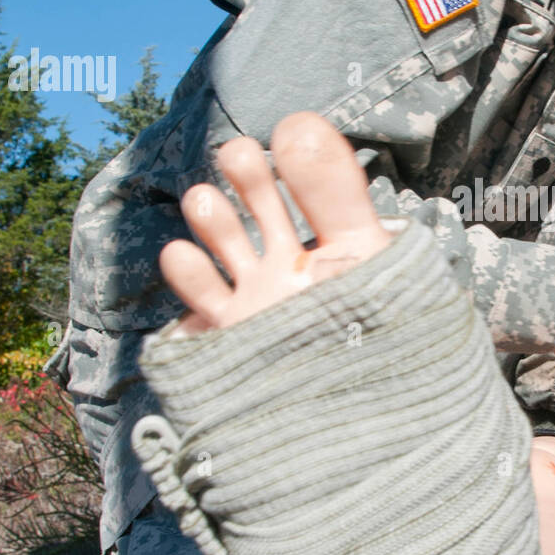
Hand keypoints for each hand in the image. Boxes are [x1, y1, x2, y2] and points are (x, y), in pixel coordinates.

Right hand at [159, 115, 392, 337]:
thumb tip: (296, 123)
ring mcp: (260, 298)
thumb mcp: (362, 257)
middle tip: (238, 156)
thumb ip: (334, 191)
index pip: (317, 185)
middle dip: (244, 173)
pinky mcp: (228, 334)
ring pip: (224, 238)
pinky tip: (185, 255)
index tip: (285, 133)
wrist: (346, 432)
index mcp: (343, 245)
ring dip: (210, 214)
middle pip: (260, 200)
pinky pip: (199, 294)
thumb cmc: (369, 339)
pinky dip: (185, 269)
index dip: (297, 156)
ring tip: (208, 205)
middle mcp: (299, 266)